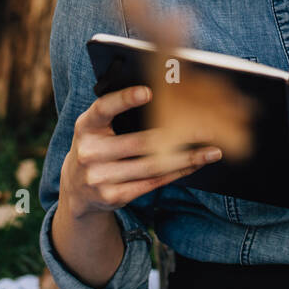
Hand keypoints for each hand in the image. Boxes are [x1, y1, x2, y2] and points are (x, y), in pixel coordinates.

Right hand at [60, 84, 222, 219]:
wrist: (77, 188)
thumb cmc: (97, 146)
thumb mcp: (97, 128)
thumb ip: (117, 113)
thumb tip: (164, 97)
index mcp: (86, 127)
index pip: (103, 109)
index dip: (124, 100)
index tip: (148, 92)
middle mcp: (89, 153)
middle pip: (139, 143)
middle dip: (176, 135)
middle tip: (207, 127)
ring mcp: (100, 178)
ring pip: (152, 166)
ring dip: (187, 158)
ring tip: (212, 151)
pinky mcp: (114, 196)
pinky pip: (153, 182)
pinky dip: (178, 172)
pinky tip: (195, 164)